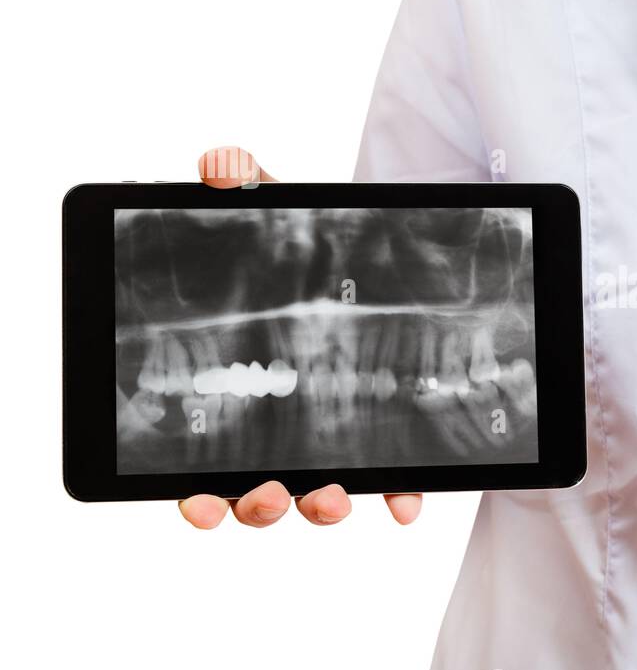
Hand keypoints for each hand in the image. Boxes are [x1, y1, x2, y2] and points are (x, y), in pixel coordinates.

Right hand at [177, 147, 422, 528]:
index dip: (196, 493)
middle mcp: (285, 431)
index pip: (202, 461)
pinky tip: (405, 503)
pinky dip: (398, 495)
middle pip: (260, 492)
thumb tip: (220, 163)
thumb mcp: (285, 222)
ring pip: (319, 496)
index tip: (198, 499)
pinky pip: (393, 482)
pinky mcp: (394, 441)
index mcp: (243, 394)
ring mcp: (339, 441)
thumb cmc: (320, 251)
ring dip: (318, 506)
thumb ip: (250, 193)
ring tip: (330, 497)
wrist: (394, 263)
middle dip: (260, 506)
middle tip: (268, 496)